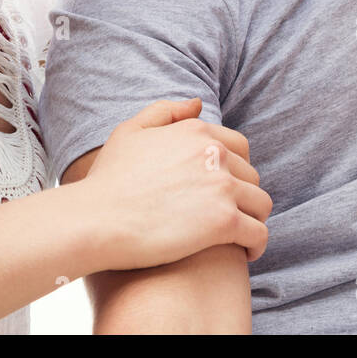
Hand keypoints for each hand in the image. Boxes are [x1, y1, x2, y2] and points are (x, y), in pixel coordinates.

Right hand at [79, 98, 271, 271]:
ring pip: (261, 204)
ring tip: (240, 236)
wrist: (96, 220)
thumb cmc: (107, 181)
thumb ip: (165, 112)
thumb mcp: (129, 131)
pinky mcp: (224, 222)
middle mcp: (215, 154)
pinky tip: (245, 253)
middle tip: (228, 216)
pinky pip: (259, 234)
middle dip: (244, 195)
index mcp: (196, 132)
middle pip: (252, 176)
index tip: (223, 190)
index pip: (239, 147)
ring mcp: (222, 187)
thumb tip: (198, 104)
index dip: (235, 170)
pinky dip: (256, 245)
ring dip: (253, 219)